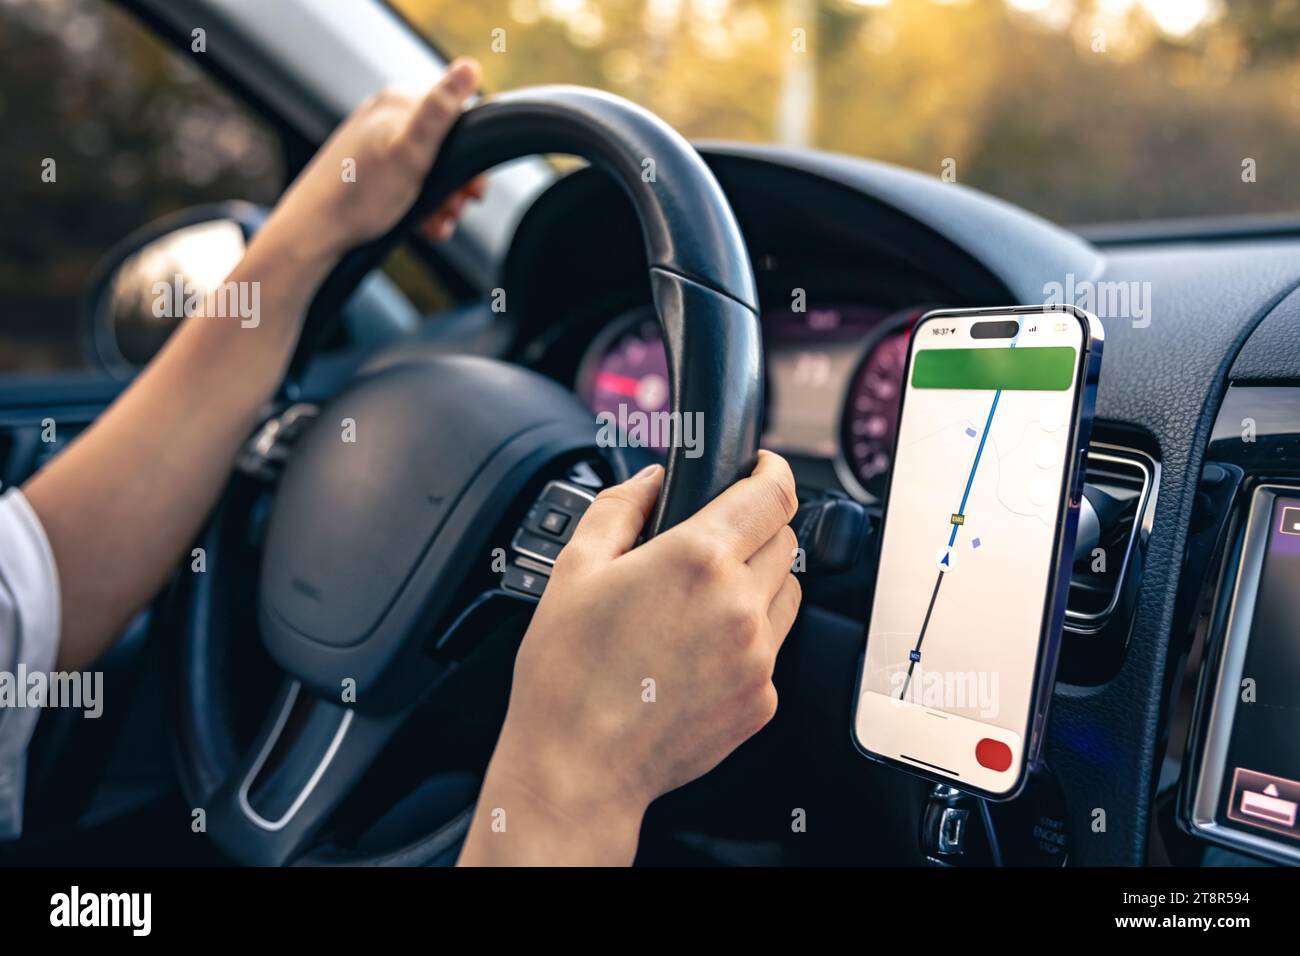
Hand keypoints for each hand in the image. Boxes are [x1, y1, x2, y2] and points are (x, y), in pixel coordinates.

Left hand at [258, 57, 484, 263]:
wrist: (315, 229)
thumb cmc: (361, 195)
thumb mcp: (411, 152)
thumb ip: (440, 110)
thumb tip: (469, 66)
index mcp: (398, 102)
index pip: (456, 117)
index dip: (472, 155)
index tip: (474, 191)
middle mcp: (385, 115)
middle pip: (444, 147)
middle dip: (457, 183)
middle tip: (456, 210)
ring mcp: (375, 141)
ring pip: (428, 168)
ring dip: (443, 198)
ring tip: (439, 222)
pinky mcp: (368, 166)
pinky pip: (408, 180)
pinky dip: (422, 203)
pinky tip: (424, 223)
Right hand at [458, 452, 801, 865]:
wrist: (577, 767)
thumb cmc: (566, 674)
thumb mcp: (575, 569)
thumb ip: (619, 508)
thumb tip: (650, 481)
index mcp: (697, 559)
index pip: (773, 494)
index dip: (771, 471)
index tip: (763, 467)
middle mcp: (739, 605)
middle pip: (784, 540)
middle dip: (756, 527)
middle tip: (712, 541)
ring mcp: (757, 656)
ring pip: (788, 592)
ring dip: (760, 580)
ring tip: (703, 599)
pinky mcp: (762, 700)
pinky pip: (773, 647)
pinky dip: (750, 636)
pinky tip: (700, 649)